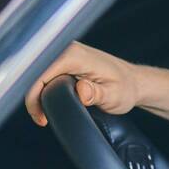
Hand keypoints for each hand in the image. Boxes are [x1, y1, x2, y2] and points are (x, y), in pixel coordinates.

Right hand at [24, 41, 140, 126]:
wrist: (134, 82)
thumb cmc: (125, 88)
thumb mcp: (113, 96)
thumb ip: (96, 93)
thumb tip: (81, 90)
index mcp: (75, 56)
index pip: (40, 74)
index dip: (34, 97)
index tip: (41, 117)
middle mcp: (68, 49)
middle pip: (35, 72)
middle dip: (34, 97)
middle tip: (42, 119)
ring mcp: (67, 52)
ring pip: (40, 73)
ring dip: (38, 93)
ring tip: (45, 113)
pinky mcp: (67, 58)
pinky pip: (47, 72)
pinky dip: (45, 89)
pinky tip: (50, 102)